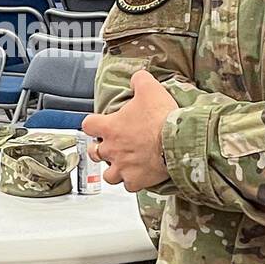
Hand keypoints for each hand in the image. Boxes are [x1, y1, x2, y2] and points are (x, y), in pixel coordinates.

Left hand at [80, 70, 177, 191]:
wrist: (177, 141)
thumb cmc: (161, 117)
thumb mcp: (149, 89)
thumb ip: (139, 80)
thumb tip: (137, 77)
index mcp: (110, 127)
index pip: (87, 125)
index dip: (92, 124)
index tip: (99, 124)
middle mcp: (112, 149)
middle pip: (94, 152)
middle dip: (100, 149)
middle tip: (112, 145)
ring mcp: (123, 167)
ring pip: (108, 175)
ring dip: (114, 169)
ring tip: (123, 165)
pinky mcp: (136, 180)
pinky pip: (129, 186)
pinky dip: (133, 182)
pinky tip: (139, 176)